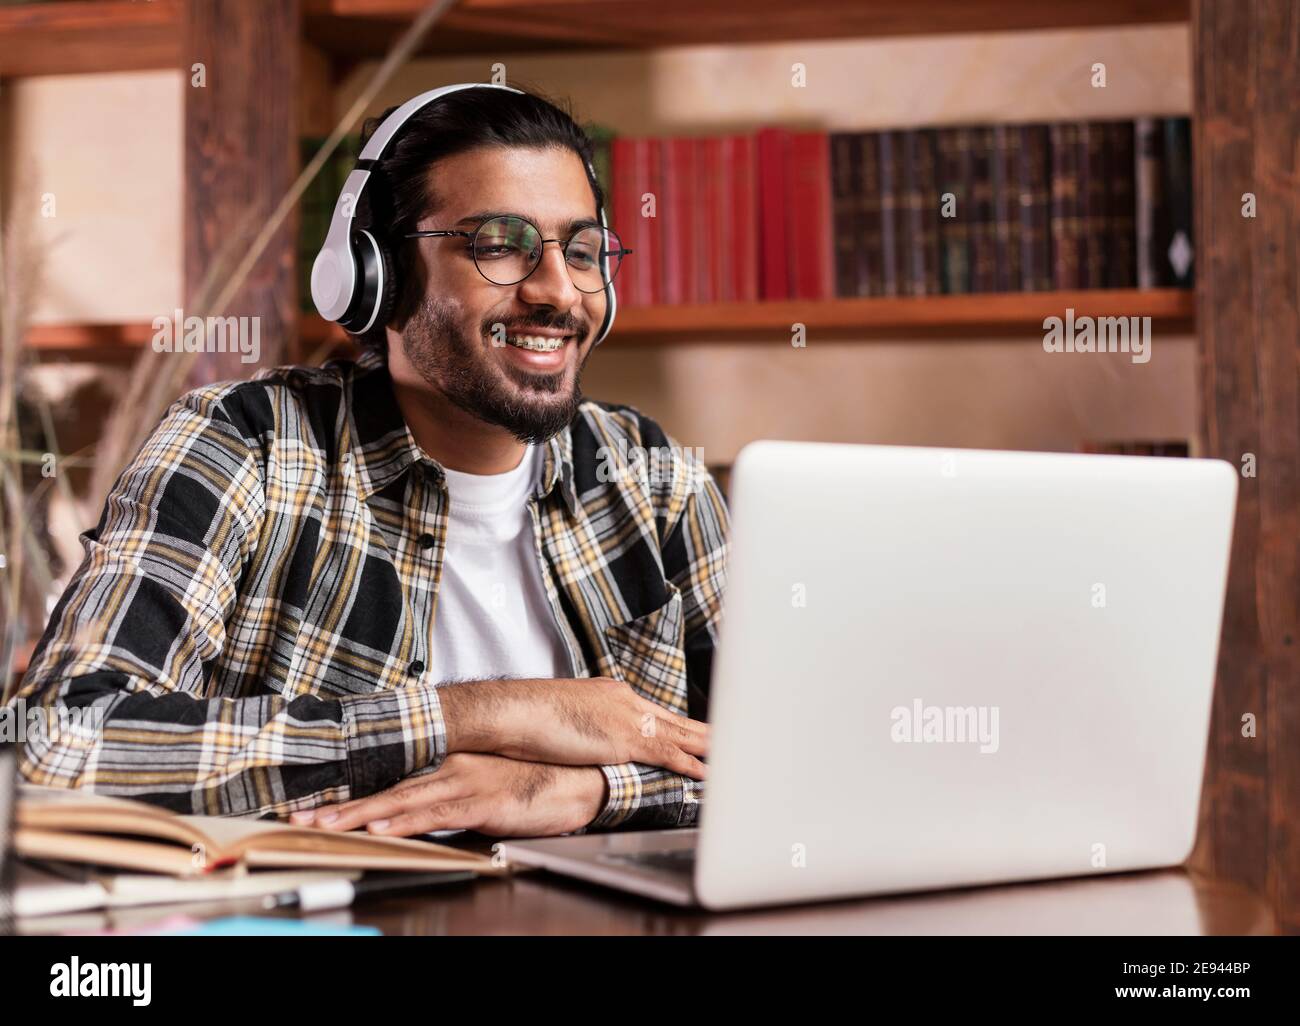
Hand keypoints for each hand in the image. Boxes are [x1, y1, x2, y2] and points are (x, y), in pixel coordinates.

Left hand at [289, 753, 608, 837]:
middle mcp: (450, 769)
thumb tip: (413, 813)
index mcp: (447, 765)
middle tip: (300, 816)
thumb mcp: (482, 790)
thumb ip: (447, 798)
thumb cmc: (532, 783)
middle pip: (386, 790)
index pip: (390, 781)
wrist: (578, 778)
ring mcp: (465, 783)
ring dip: (362, 814)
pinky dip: (406, 821)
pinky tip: (382, 828)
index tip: (313, 805)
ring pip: (402, 801)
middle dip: (341, 805)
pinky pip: (437, 814)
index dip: (350, 794)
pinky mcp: (483, 802)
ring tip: (326, 824)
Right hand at [440, 676, 708, 778]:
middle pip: (677, 721)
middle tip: (734, 740)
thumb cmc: (530, 717)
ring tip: (733, 755)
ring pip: (680, 734)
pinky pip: (666, 753)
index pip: (658, 714)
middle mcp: (628, 703)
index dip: (682, 726)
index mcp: (615, 696)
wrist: (514, 712)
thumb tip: (593, 743)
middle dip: (705, 733)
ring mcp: (629, 719)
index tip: (702, 732)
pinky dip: (688, 764)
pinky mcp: (624, 739)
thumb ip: (589, 729)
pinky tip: (705, 772)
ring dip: (707, 747)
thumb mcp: (567, 719)